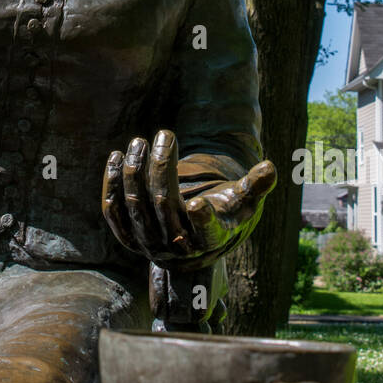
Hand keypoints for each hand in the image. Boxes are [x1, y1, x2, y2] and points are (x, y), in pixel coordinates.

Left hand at [101, 128, 275, 266]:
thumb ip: (256, 185)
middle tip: (164, 134)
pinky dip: (112, 183)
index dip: (203, 220)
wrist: (194, 238)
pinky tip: (117, 156)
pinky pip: (113, 211)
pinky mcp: (128, 237)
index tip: (199, 201)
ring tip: (139, 141)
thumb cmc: (224, 211)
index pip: (205, 232)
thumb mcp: (243, 200)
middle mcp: (176, 248)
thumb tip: (271, 167)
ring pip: (135, 205)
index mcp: (209, 240)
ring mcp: (149, 244)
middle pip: (163, 205)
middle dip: (161, 167)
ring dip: (134, 171)